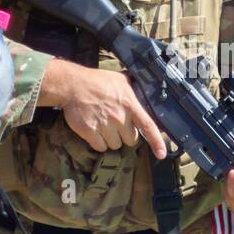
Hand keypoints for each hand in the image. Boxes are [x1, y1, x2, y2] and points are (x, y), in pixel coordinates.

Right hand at [40, 60, 167, 156]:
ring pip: (115, 145)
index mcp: (130, 105)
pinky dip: (98, 142)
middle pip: (131, 140)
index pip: (148, 126)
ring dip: (110, 139)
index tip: (161, 154)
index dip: (157, 142)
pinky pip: (100, 147)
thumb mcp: (120, 79)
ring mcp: (105, 125)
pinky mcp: (90, 132)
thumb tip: (144, 87)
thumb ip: (133, 88)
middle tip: (116, 124)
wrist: (72, 85)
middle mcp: (119, 117)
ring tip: (103, 125)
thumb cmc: (97, 81)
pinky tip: (94, 130)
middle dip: (125, 135)